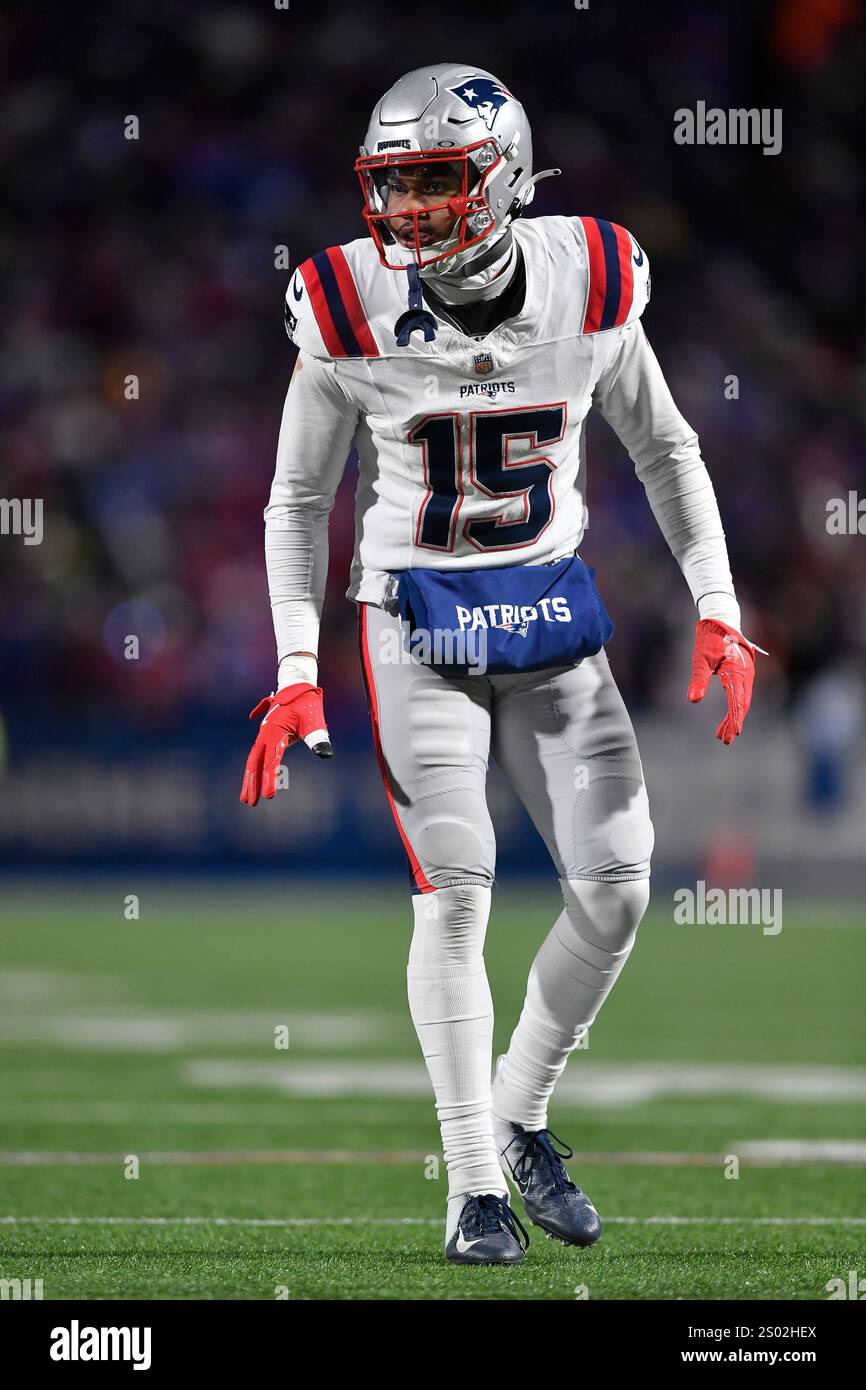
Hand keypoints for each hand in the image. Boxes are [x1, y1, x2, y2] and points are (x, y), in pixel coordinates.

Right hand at [239, 683, 331, 805]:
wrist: (298, 684)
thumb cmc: (307, 703)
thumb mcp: (314, 720)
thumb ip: (318, 737)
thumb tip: (326, 753)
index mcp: (274, 733)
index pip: (271, 761)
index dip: (269, 780)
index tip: (269, 797)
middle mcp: (265, 734)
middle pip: (254, 763)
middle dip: (252, 783)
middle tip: (250, 803)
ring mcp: (264, 734)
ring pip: (254, 758)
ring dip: (250, 777)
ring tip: (247, 796)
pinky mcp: (267, 733)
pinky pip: (257, 752)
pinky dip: (254, 765)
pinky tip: (254, 774)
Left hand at [687, 619, 759, 744]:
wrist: (721, 620)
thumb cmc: (710, 638)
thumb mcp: (700, 659)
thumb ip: (698, 680)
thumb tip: (694, 700)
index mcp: (737, 670)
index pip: (737, 699)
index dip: (735, 718)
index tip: (733, 733)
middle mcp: (745, 673)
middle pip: (741, 704)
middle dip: (733, 723)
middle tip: (725, 740)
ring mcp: (746, 674)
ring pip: (742, 701)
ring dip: (734, 717)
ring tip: (723, 735)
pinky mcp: (742, 674)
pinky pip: (740, 694)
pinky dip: (735, 707)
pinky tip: (729, 718)